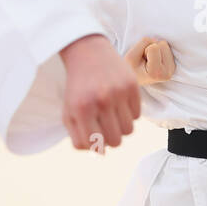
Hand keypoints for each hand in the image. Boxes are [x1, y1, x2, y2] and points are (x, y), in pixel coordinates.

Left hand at [59, 34, 140, 150]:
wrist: (88, 53)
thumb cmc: (78, 87)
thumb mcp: (69, 111)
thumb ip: (78, 136)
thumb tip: (100, 152)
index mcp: (80, 109)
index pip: (93, 145)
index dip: (94, 144)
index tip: (93, 134)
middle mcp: (100, 101)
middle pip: (115, 141)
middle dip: (111, 139)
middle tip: (106, 127)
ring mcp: (118, 93)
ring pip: (129, 131)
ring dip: (122, 127)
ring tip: (114, 115)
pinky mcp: (132, 86)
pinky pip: (138, 115)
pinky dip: (130, 113)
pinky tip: (120, 102)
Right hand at [124, 36, 174, 85]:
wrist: (133, 79)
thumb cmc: (130, 69)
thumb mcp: (131, 55)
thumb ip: (144, 43)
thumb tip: (157, 39)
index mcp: (157, 73)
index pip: (154, 47)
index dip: (145, 50)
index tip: (141, 61)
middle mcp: (168, 73)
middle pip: (163, 44)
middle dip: (151, 49)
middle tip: (145, 61)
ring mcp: (172, 69)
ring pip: (165, 44)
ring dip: (155, 50)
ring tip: (149, 61)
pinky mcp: (172, 65)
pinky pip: (167, 47)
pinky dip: (159, 51)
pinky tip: (154, 61)